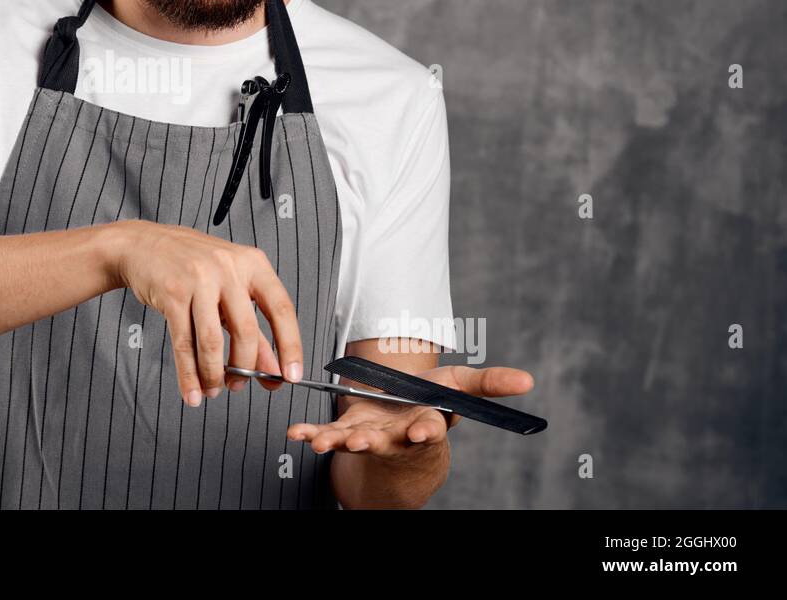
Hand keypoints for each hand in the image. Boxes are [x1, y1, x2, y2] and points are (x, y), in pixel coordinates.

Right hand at [108, 219, 303, 407]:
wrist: (143, 244)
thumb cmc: (190, 265)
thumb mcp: (229, 288)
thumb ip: (252, 328)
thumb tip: (272, 369)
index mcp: (251, 263)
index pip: (281, 309)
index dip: (290, 346)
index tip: (291, 375)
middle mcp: (228, 268)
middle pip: (246, 331)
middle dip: (244, 367)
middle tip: (238, 385)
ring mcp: (199, 279)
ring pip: (212, 341)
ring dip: (214, 374)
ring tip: (214, 389)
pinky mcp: (172, 293)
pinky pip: (184, 342)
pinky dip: (189, 373)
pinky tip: (192, 390)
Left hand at [286, 364, 535, 456]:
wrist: (406, 430)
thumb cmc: (433, 404)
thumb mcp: (460, 389)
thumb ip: (490, 384)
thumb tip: (529, 380)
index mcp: (427, 425)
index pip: (430, 429)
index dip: (426, 430)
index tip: (421, 430)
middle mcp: (397, 437)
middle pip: (385, 442)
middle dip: (372, 442)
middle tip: (359, 443)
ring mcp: (370, 438)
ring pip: (352, 444)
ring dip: (336, 442)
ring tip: (322, 443)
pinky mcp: (346, 434)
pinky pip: (326, 435)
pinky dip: (309, 434)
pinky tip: (295, 433)